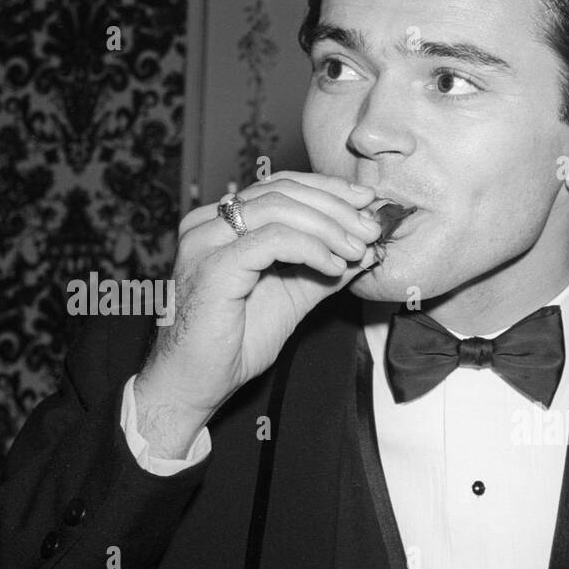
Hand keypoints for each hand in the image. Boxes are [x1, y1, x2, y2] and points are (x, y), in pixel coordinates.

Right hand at [134, 172, 385, 456]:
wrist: (198, 382)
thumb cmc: (235, 342)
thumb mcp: (295, 294)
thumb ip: (327, 268)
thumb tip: (367, 247)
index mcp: (222, 223)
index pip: (279, 187)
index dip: (326, 190)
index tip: (366, 203)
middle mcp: (208, 224)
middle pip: (281, 191)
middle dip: (335, 207)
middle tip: (371, 227)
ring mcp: (206, 242)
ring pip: (278, 209)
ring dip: (328, 227)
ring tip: (357, 249)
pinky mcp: (213, 266)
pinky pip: (271, 240)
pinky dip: (310, 248)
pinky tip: (333, 265)